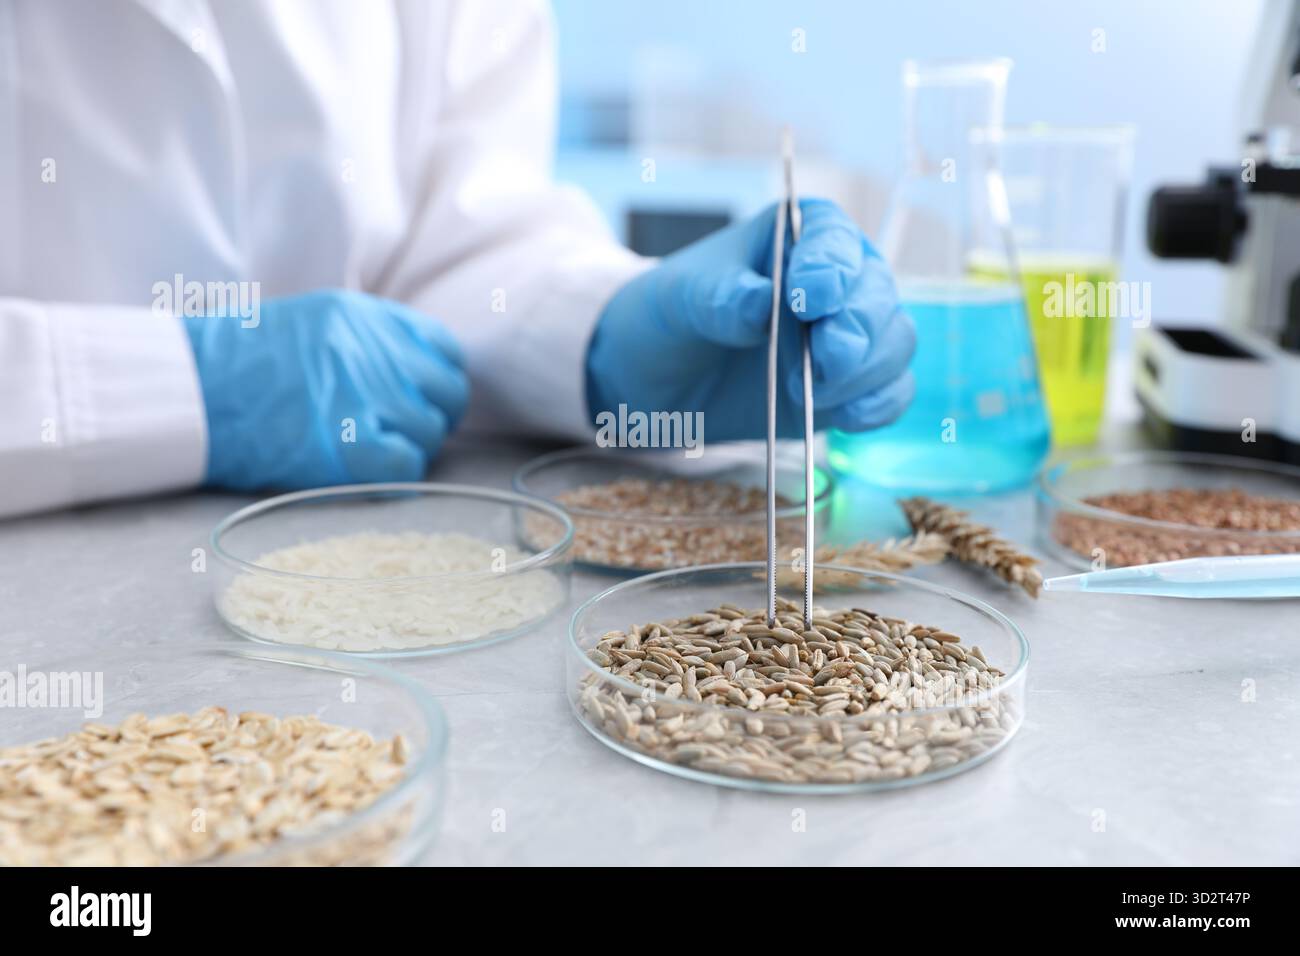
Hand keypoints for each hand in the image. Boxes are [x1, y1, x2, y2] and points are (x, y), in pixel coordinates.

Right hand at [183, 289, 467, 490]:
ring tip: (372, 454)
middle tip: (400, 434)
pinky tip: (370, 476)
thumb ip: (364, 342)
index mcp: (365, 316)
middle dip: (431, 417)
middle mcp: (374, 350)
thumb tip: (411, 374)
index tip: (419, 398)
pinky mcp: (350, 442)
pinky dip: (397, 477)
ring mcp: (366, 394)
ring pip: (430, 432)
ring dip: (410, 448)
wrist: (186, 390)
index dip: (437, 380)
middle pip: (447, 392)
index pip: (444, 348)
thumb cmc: (238, 364)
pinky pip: (408, 466)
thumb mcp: (311, 324)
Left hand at [586, 199, 914, 439]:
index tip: (810, 298)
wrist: (661, 377)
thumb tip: (759, 304)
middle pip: (876, 294)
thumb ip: (718, 299)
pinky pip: (889, 392)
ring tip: (816, 391)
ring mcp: (848, 334)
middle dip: (857, 327)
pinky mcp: (850, 385)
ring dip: (866, 371)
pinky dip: (877, 405)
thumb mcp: (679, 299)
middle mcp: (839, 279)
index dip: (831, 267)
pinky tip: (846, 417)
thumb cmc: (673, 315)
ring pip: (893, 343)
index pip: (833, 240)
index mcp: (799, 235)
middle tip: (828, 356)